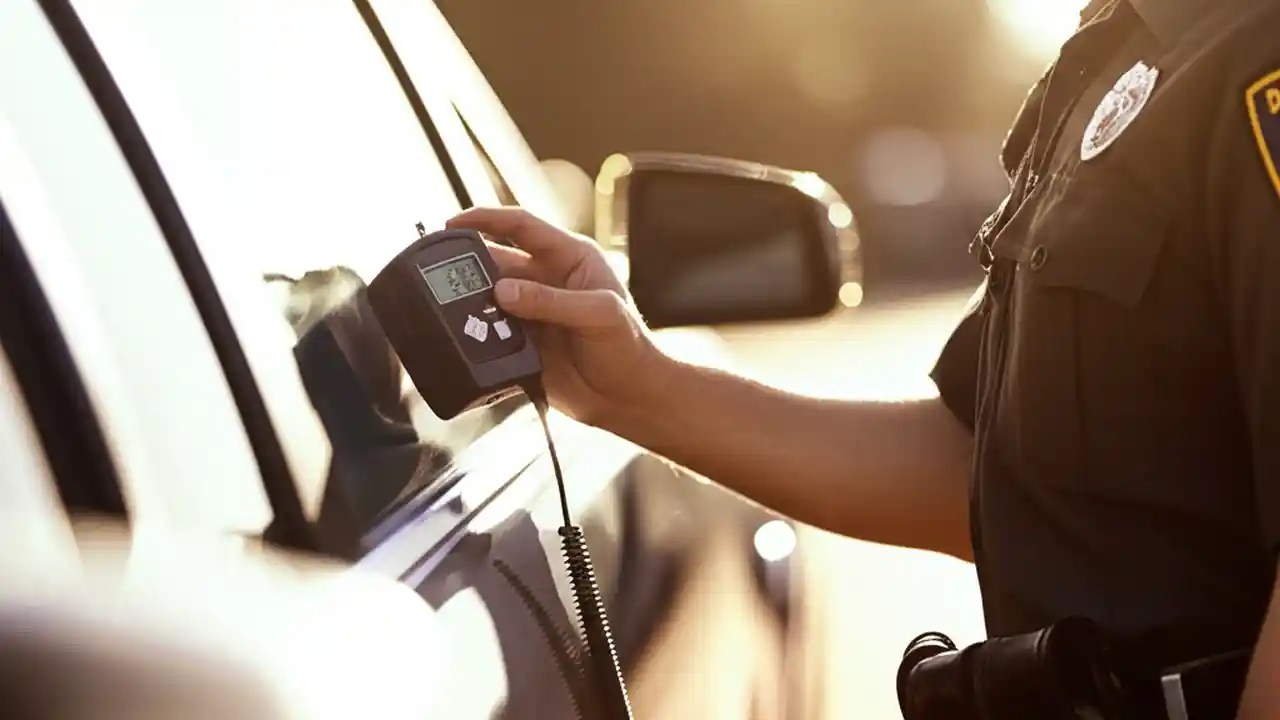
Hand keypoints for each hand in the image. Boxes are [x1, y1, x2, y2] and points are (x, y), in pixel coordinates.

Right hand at [446, 207, 669, 425]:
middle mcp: (547, 279)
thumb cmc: (628, 348)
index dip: (487, 219)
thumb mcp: (599, 315)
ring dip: (468, 300)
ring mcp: (531, 311)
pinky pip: (488, 331)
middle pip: (497, 261)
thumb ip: (551, 300)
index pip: (522, 226)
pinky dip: (473, 331)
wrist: (629, 398)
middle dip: (469, 264)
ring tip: (445, 307)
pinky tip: (459, 336)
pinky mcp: (520, 342)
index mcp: (570, 258)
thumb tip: (502, 291)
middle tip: (440, 273)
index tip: (454, 224)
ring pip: (487, 296)